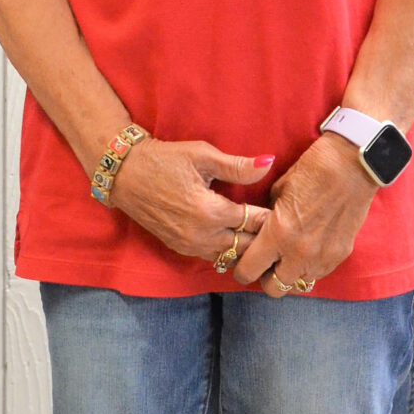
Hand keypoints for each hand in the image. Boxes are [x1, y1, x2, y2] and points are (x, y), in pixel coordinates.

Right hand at [109, 141, 273, 262]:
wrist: (124, 174)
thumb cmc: (164, 160)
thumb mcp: (201, 155)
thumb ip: (237, 165)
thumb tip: (268, 162)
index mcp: (209, 211)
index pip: (254, 223)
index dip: (273, 218)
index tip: (288, 213)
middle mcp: (201, 235)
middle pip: (246, 247)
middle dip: (265, 239)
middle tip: (283, 230)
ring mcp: (189, 245)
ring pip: (230, 258)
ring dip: (247, 249)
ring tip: (265, 240)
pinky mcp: (180, 248)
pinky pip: (213, 256)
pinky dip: (228, 251)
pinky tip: (239, 241)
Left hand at [233, 132, 375, 297]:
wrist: (353, 163)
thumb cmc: (312, 170)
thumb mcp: (278, 190)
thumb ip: (267, 218)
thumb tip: (260, 231)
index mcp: (278, 233)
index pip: (249, 271)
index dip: (242, 270)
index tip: (242, 263)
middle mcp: (300, 252)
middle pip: (274, 289)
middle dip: (265, 278)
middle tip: (265, 263)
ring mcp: (323, 256)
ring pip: (298, 285)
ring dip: (289, 275)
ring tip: (288, 258)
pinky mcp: (341, 254)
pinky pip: (318, 274)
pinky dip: (309, 268)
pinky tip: (307, 251)